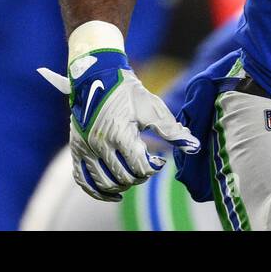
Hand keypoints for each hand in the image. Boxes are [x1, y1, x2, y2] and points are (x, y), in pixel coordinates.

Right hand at [39, 21, 198, 201]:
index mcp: (120, 134)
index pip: (140, 167)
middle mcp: (99, 144)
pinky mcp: (76, 149)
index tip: (160, 161)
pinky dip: (98, 192)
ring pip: (105, 183)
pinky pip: (83, 180)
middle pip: (124, 177)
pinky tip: (115, 194)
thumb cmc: (128, 92)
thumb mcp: (153, 108)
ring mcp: (85, 148)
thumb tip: (194, 147)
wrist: (98, 77)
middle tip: (148, 167)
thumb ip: (172, 131)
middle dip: (140, 176)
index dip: (154, 168)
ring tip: (134, 176)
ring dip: (123, 185)